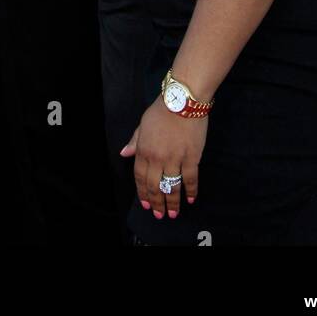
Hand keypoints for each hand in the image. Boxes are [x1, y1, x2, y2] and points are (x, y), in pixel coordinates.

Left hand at [120, 97, 206, 219]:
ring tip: (173, 214)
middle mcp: (157, 158)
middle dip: (157, 203)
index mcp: (144, 150)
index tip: (146, 204)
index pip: (140, 177)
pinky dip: (191, 191)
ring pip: (172, 187)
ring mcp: (175, 159)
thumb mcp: (143, 123)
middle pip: (155, 186)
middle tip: (160, 215)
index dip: (143, 193)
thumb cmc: (162, 109)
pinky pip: (190, 179)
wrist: (183, 100)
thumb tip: (124, 153)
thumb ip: (135, 141)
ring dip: (172, 202)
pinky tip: (190, 199)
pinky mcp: (192, 157)